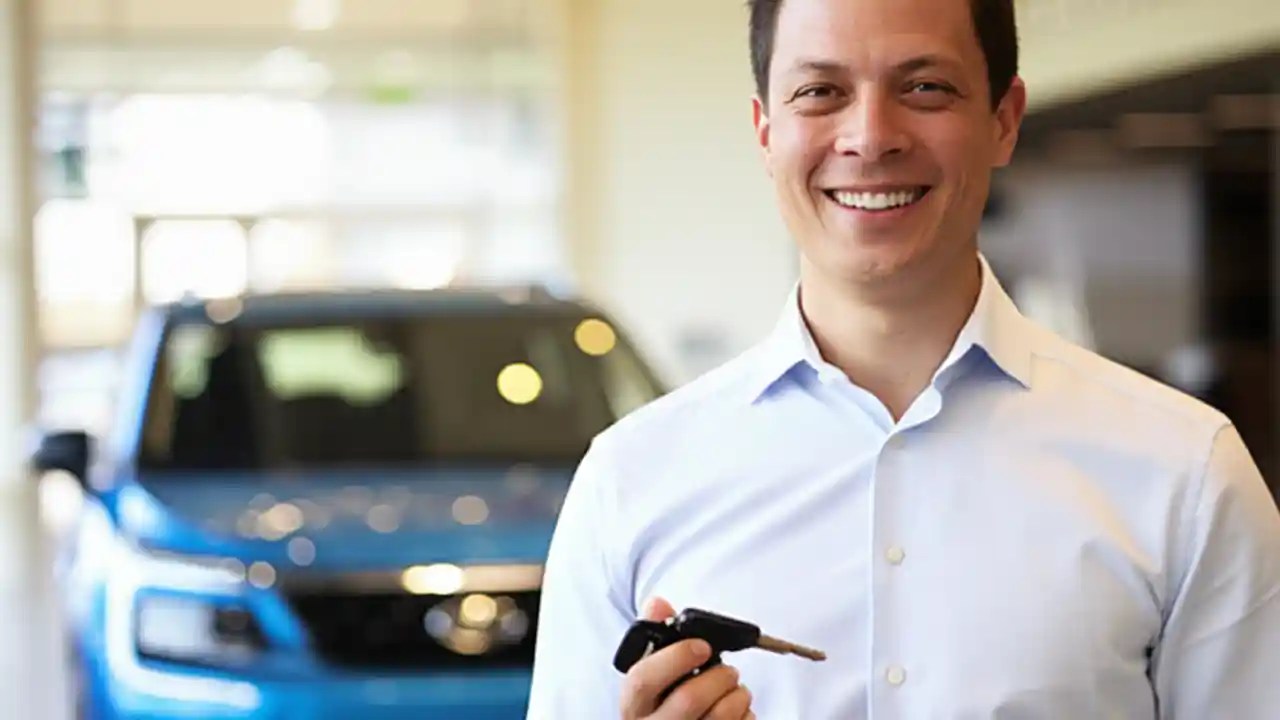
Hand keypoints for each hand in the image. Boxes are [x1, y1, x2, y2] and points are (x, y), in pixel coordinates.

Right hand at [619, 596, 754, 719]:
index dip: (676, 658)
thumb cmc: (665, 697)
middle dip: (718, 675)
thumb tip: (658, 605)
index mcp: (634, 703)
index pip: (643, 680)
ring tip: (735, 687)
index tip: (701, 646)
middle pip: (687, 700)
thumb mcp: (653, 668)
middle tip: (729, 669)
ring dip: (738, 694)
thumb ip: (656, 634)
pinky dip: (745, 713)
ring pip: (718, 716)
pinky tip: (737, 709)